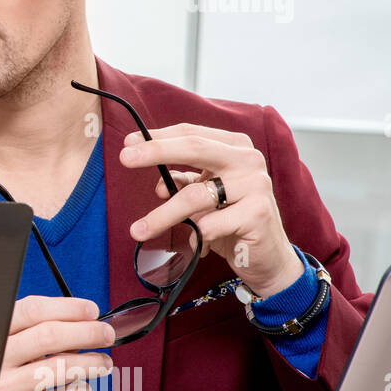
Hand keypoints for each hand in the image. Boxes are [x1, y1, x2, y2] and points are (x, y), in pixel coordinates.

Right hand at [0, 295, 114, 390]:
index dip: (67, 308)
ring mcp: (3, 389)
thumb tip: (90, 321)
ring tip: (103, 363)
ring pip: (61, 367)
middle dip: (87, 332)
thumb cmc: (13, 377)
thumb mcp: (20, 348)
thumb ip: (44, 332)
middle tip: (106, 334)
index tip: (92, 310)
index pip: (31, 311)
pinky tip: (81, 389)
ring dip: (92, 363)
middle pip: (49, 336)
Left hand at [120, 124, 303, 298]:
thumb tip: (159, 181)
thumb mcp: (207, 195)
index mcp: (235, 147)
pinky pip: (209, 225)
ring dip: (162, 215)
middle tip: (125, 158)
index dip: (158, 137)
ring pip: (195, 195)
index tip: (128, 143)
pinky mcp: (258, 213)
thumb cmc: (232, 220)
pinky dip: (196, 236)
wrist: (266, 257)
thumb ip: (185, 182)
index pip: (191, 134)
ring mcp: (256, 184)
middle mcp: (248, 160)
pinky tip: (198, 243)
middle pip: (195, 148)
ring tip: (139, 230)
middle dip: (156, 151)